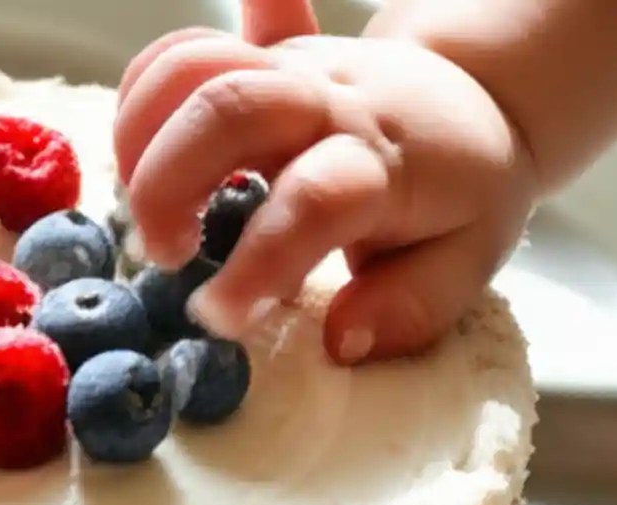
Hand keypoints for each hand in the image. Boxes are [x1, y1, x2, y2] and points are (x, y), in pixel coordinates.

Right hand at [113, 0, 536, 363]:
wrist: (477, 92)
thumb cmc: (461, 190)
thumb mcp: (468, 259)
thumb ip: (412, 306)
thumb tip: (343, 343)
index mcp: (385, 161)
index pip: (316, 199)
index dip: (259, 261)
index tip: (218, 319)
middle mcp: (329, 100)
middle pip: (230, 105)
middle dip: (168, 184)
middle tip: (163, 256)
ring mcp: (287, 66)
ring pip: (191, 66)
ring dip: (140, 136)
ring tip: (142, 209)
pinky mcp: (255, 55)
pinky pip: (182, 50)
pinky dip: (141, 92)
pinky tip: (140, 149)